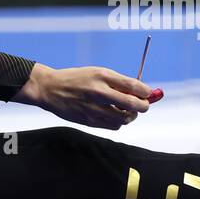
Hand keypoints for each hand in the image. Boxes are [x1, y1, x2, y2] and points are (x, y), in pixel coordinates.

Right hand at [13, 62, 150, 130]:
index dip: (146, 92)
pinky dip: (118, 121)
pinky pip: (113, 126)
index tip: (149, 93)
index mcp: (102, 76)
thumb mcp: (98, 72)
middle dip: (143, 106)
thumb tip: (141, 90)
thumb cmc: (78, 79)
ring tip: (127, 109)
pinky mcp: (89, 121)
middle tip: (143, 104)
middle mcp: (99, 92)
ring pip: (124, 119)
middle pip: (133, 105)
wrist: (50, 89)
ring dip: (131, 115)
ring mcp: (94, 109)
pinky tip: (115, 115)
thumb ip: (118, 81)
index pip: (133, 86)